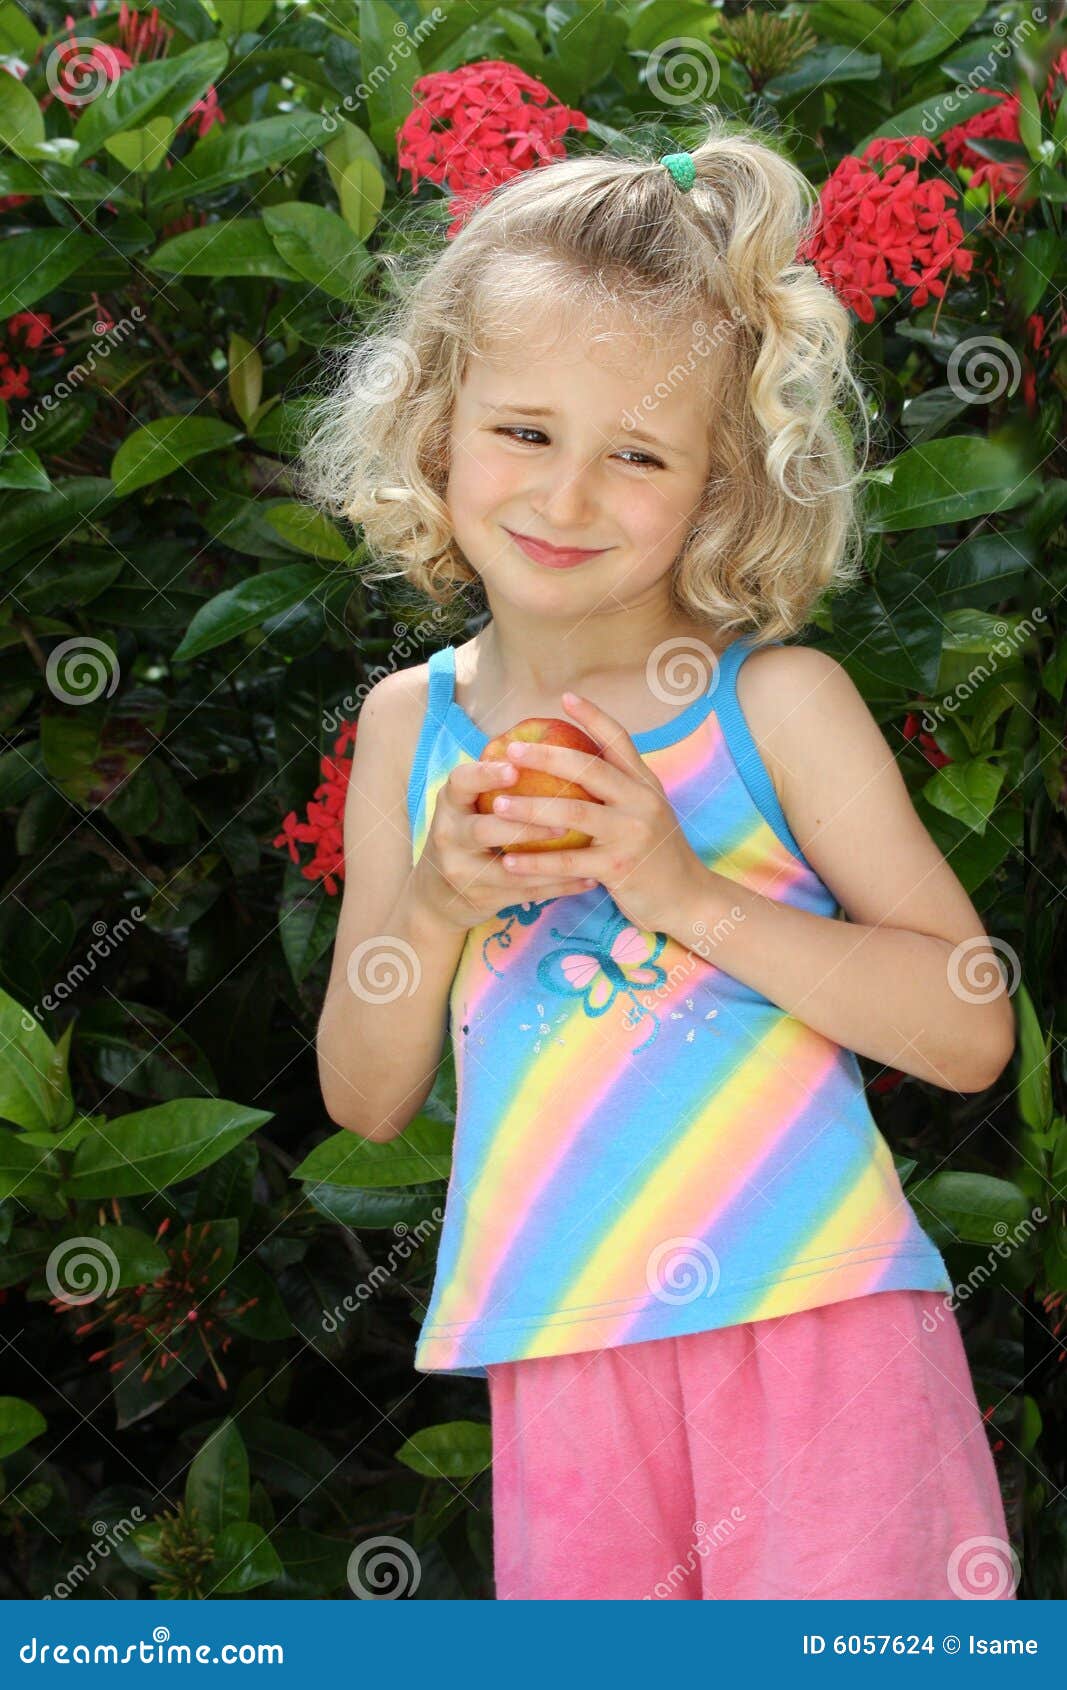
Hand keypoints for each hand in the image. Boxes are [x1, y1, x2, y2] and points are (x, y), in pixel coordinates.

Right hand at [412, 757, 598, 933]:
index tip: (514, 767)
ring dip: (546, 860)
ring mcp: (463, 871)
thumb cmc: (468, 831)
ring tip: (582, 850)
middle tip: (562, 819)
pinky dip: (559, 887)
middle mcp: (449, 836)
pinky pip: (526, 893)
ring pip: (507, 869)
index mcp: (449, 803)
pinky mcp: (482, 898)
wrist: (439, 893)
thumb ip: (498, 778)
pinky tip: (589, 880)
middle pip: (482, 830)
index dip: (486, 775)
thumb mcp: (469, 803)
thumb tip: (557, 738)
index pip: (461, 782)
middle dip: (523, 825)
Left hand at [489, 690, 703, 934]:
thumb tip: (580, 762)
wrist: (688, 898)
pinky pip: (569, 861)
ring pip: (572, 813)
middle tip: (510, 750)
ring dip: (530, 808)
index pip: (619, 740)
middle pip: (589, 769)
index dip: (593, 717)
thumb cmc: (657, 854)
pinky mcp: (619, 867)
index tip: (566, 697)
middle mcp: (641, 802)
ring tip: (498, 805)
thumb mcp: (649, 811)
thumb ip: (622, 788)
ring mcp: (631, 833)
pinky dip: (537, 861)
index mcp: (646, 785)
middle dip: (546, 756)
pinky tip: (509, 861)